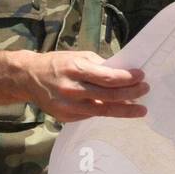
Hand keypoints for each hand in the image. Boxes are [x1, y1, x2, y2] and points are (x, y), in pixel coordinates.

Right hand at [20, 51, 148, 122]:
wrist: (29, 78)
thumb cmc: (58, 64)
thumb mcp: (78, 57)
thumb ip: (100, 66)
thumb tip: (123, 73)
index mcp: (75, 70)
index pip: (107, 77)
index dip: (127, 78)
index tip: (141, 76)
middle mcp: (71, 90)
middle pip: (108, 96)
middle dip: (130, 94)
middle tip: (145, 90)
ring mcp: (68, 106)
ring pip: (102, 111)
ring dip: (124, 110)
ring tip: (140, 109)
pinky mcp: (65, 117)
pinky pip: (91, 115)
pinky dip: (106, 112)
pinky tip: (119, 110)